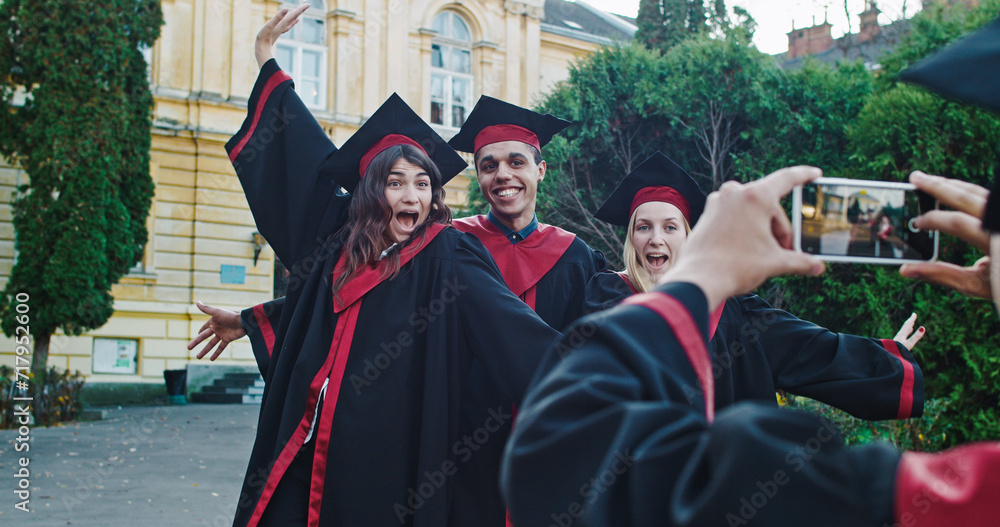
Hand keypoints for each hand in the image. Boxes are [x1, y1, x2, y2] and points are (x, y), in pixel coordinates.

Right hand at [188, 302, 246, 360]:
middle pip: (204, 337)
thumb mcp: (217, 312)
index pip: (203, 329)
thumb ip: (206, 309)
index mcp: (213, 322)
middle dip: (196, 343)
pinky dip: (216, 353)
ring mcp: (222, 334)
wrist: (244, 321)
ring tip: (198, 357)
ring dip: (205, 351)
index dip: (199, 333)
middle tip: (188, 348)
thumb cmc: (230, 315)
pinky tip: (211, 359)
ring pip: (211, 344)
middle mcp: (217, 328)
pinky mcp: (228, 339)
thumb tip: (197, 302)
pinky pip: (220, 347)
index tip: (194, 338)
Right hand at [255, 4, 309, 67]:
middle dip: (301, 10)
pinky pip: (287, 25)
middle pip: (294, 16)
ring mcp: (281, 29)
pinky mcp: (278, 31)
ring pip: (291, 20)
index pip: (294, 14)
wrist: (262, 50)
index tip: (308, 4)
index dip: (301, 9)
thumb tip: (286, 9)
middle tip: (308, 5)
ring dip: (296, 15)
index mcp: (283, 23)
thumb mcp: (269, 25)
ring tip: (301, 11)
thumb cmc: (264, 37)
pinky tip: (294, 21)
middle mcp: (284, 25)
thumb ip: (278, 17)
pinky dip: (291, 22)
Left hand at [664, 166, 825, 308]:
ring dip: (763, 229)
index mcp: (754, 196)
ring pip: (752, 211)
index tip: (815, 174)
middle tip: (786, 250)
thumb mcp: (774, 262)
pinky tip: (748, 248)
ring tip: (765, 254)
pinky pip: (735, 215)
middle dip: (780, 228)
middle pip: (769, 205)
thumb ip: (800, 261)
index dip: (804, 176)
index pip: (787, 179)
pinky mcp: (708, 213)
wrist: (698, 279)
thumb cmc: (735, 266)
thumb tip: (818, 266)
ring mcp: (718, 202)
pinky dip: (746, 227)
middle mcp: (734, 192)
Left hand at [893, 312, 925, 350]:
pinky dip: (905, 336)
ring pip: (903, 333)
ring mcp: (896, 342)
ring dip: (907, 329)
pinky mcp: (895, 346)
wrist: (886, 359)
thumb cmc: (897, 352)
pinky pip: (901, 339)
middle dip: (910, 322)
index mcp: (901, 335)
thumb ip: (916, 337)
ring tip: (910, 326)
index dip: (911, 319)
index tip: (914, 314)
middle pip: (905, 328)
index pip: (907, 325)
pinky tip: (904, 337)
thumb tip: (923, 328)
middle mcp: (898, 337)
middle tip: (913, 317)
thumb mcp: (908, 344)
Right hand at [899, 171, 992, 298]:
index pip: (958, 222)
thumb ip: (940, 274)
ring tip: (930, 180)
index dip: (933, 220)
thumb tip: (905, 270)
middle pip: (967, 197)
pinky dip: (966, 191)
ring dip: (952, 185)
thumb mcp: (975, 284)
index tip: (917, 223)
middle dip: (938, 186)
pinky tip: (952, 190)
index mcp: (994, 242)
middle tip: (914, 177)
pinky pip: (985, 196)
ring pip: (977, 191)